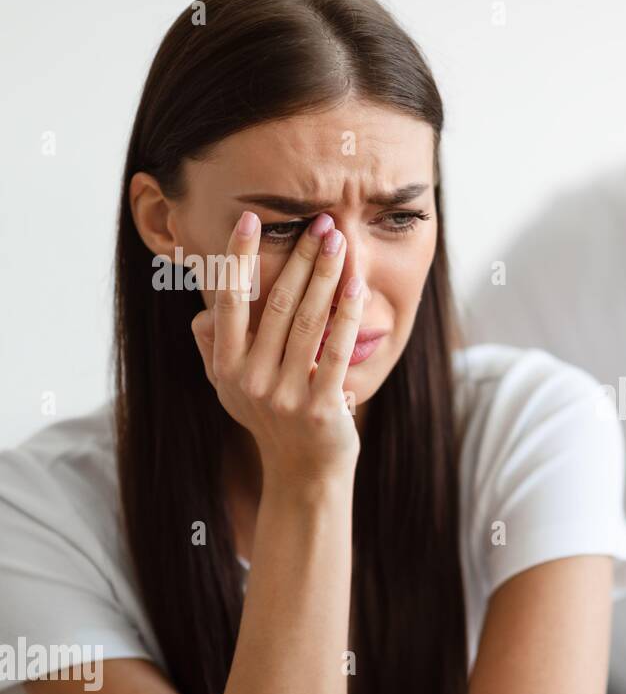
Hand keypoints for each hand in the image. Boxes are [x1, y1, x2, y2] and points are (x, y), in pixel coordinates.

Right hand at [191, 209, 365, 483]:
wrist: (304, 473)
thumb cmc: (272, 420)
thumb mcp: (230, 389)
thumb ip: (213, 350)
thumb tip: (200, 314)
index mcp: (226, 367)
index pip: (229, 301)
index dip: (239, 258)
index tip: (251, 220)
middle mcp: (250, 380)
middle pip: (277, 303)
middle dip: (299, 257)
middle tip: (318, 222)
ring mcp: (285, 395)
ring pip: (308, 321)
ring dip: (325, 276)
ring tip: (338, 242)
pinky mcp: (321, 408)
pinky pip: (336, 351)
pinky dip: (347, 315)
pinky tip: (357, 288)